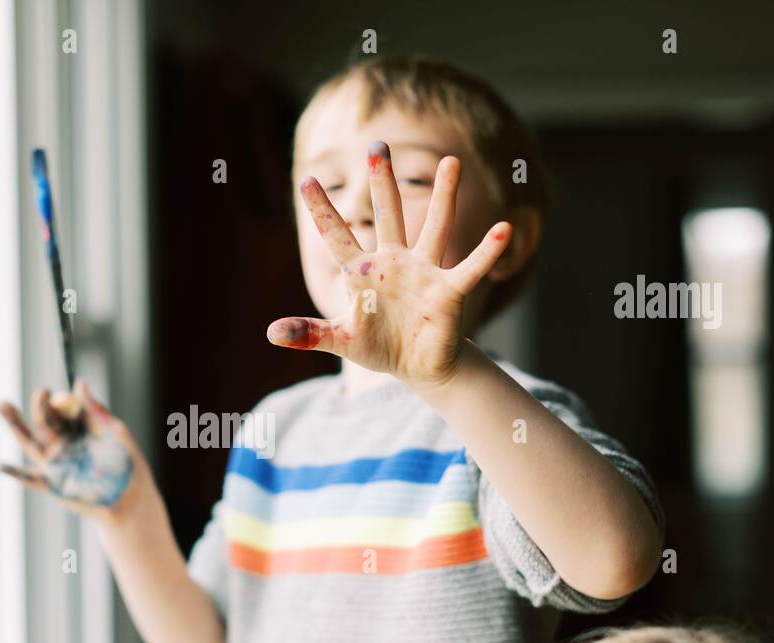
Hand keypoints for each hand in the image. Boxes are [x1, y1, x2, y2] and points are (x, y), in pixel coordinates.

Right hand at [0, 381, 150, 520]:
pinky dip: (14, 473)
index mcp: (77, 428)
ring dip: (15, 424)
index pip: (61, 409)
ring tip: (2, 404)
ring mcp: (55, 463)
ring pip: (30, 442)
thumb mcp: (113, 432)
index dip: (55, 400)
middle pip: (43, 422)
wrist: (131, 497)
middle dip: (38, 407)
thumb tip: (78, 383)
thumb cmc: (126, 462)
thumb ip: (95, 410)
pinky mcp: (51, 484)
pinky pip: (30, 478)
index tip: (52, 391)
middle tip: (40, 393)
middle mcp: (63, 443)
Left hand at [269, 143, 510, 387]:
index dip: (323, 210)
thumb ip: (309, 334)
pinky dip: (486, 252)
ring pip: (434, 227)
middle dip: (383, 182)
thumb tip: (271, 333)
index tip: (306, 179)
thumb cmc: (381, 346)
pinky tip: (501, 230)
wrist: (418, 367)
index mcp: (363, 272)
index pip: (338, 236)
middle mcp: (394, 262)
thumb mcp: (342, 341)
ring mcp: (423, 273)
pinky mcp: (447, 292)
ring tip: (452, 161)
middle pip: (388, 214)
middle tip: (377, 145)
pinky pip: (469, 268)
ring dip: (444, 196)